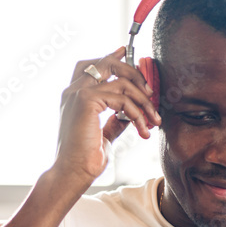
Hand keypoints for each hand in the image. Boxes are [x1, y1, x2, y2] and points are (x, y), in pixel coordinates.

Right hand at [50, 46, 162, 185]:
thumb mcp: (103, 134)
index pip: (92, 66)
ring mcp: (79, 94)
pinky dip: (138, 113)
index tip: (127, 53)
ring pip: (122, 82)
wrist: (72, 173)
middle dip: (133, 72)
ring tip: (153, 120)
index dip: (110, 56)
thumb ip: (114, 120)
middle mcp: (73, 91)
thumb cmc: (84, 159)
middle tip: (149, 91)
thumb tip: (128, 115)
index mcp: (74, 96)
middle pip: (106, 63)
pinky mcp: (87, 101)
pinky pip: (123, 99)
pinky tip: (142, 128)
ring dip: (144, 101)